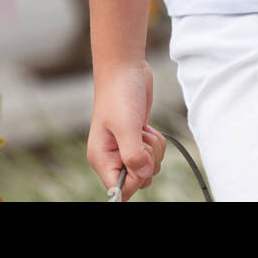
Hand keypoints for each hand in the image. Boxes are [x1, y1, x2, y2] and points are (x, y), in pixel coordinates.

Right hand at [88, 60, 167, 201]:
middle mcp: (112, 157)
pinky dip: (156, 142)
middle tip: (141, 138)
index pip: (118, 188)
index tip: (141, 158)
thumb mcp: (126, 125)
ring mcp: (125, 149)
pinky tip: (146, 127)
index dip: (134, 179)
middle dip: (147, 161)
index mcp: (101, 158)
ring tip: (142, 129)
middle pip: (137, 181)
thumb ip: (133, 154)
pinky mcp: (138, 140)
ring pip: (148, 168)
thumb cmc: (119, 94)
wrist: (125, 69)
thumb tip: (144, 175)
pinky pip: (153, 154)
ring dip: (153, 150)